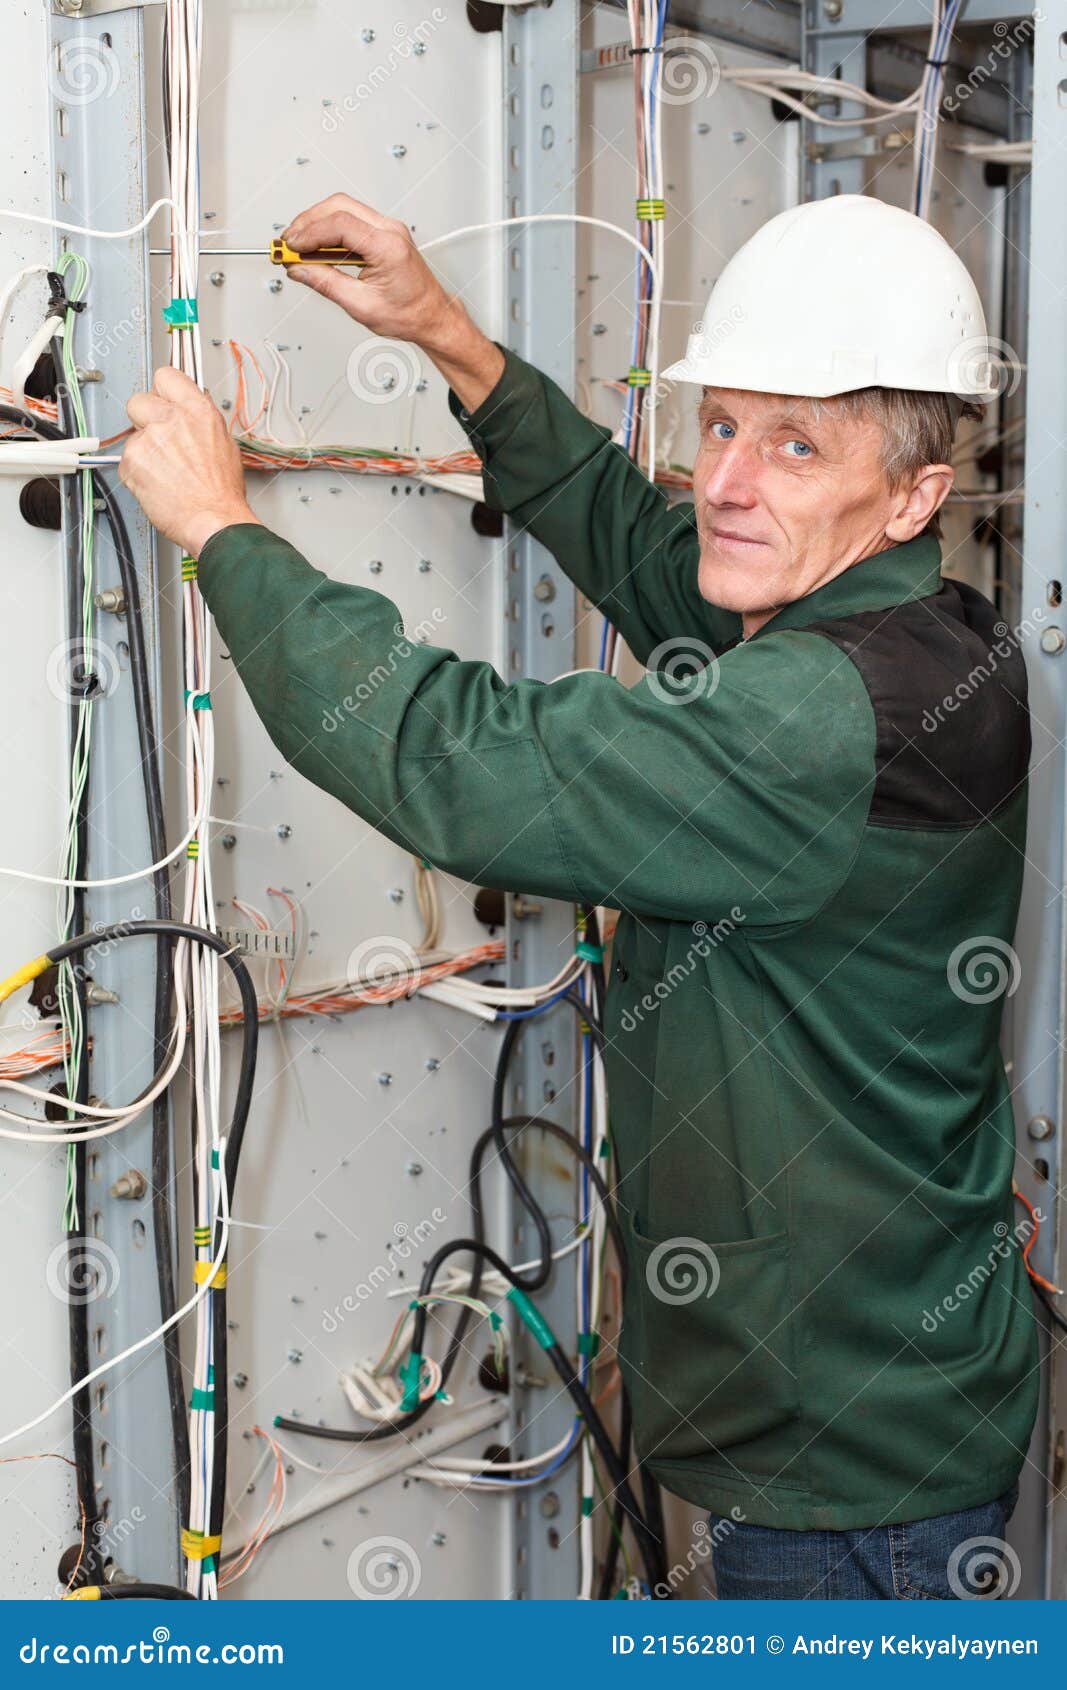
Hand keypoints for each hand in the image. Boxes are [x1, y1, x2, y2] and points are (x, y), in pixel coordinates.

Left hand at [120, 366, 261, 556]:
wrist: (215, 521)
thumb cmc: (222, 492)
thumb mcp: (224, 444)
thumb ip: (200, 423)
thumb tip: (189, 417)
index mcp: (198, 411)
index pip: (166, 376)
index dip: (161, 391)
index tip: (161, 400)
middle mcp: (172, 419)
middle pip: (138, 400)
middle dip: (143, 419)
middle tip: (157, 439)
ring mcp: (150, 439)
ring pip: (132, 435)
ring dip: (142, 451)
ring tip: (164, 472)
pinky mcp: (133, 461)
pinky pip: (126, 461)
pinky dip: (137, 473)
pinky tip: (157, 484)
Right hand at [282, 194, 503, 409]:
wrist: (432, 317)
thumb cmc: (409, 315)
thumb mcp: (361, 306)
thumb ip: (326, 284)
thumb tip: (299, 270)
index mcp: (388, 247)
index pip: (339, 225)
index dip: (309, 233)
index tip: (289, 247)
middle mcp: (390, 230)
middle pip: (338, 206)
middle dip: (308, 222)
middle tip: (288, 244)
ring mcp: (388, 228)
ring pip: (343, 208)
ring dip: (316, 223)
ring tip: (298, 247)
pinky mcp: (384, 232)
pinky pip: (351, 219)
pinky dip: (329, 229)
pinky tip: (317, 246)